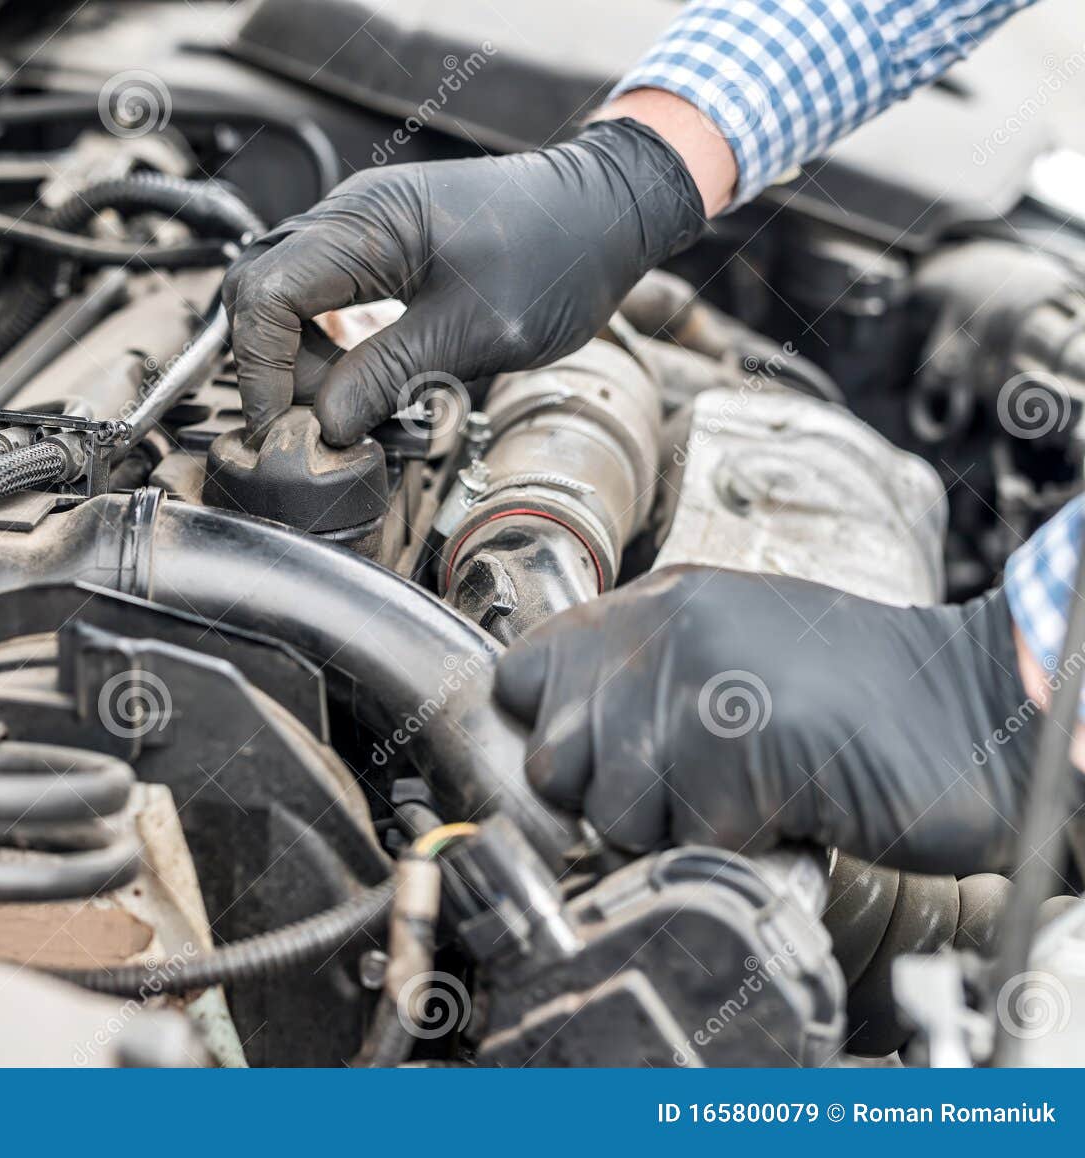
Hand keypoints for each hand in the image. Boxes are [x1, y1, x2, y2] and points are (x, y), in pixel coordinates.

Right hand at [221, 119, 704, 445]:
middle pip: (261, 296)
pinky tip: (364, 384)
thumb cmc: (558, 255)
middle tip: (314, 428)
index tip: (286, 429)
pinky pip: (324, 301)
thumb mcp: (475, 333)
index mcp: (364, 223)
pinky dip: (331, 350)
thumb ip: (390, 376)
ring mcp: (360, 229)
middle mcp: (349, 216)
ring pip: (288, 302)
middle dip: (277, 371)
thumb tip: (325, 426)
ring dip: (305, 365)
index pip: (264, 295)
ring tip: (350, 410)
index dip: (263, 371)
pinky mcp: (378, 249)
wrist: (608, 214)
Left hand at [492, 568, 1045, 873]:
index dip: (549, 736)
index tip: (599, 762)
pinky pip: (689, 844)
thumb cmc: (860, 699)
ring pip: (612, 813)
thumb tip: (549, 752)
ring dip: (679, 830)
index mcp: (652, 605)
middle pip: (552, 762)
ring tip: (750, 792)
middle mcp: (660, 633)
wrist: (980, 712)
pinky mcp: (735, 754)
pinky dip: (738, 849)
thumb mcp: (728, 653)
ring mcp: (694, 687)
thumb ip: (638, 684)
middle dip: (612, 800)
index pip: (520, 677)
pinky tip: (788, 808)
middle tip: (694, 788)